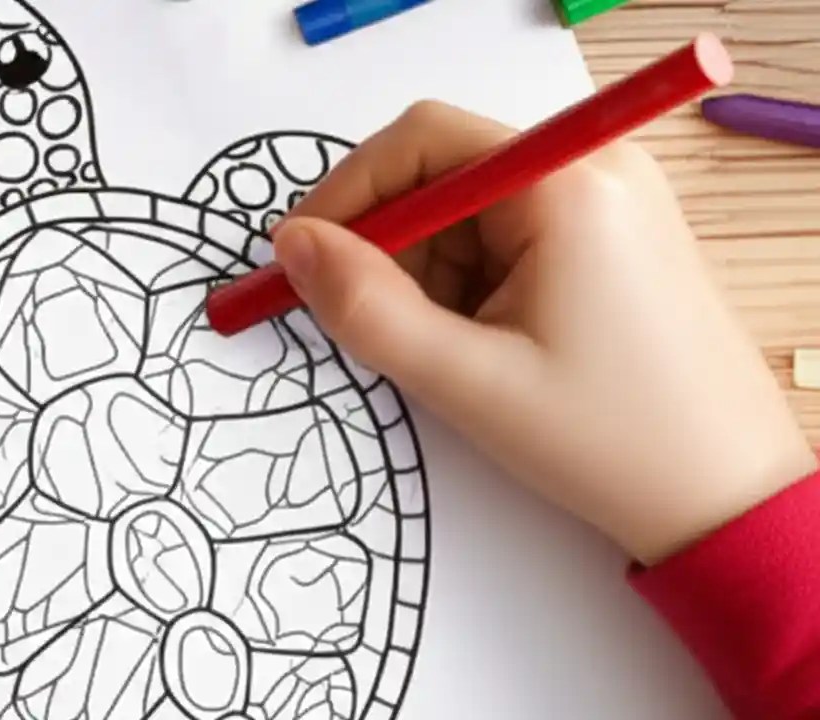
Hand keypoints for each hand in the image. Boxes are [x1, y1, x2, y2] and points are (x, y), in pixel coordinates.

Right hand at [275, 101, 815, 564]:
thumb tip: (291, 246)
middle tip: (378, 325)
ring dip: (433, 274)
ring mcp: (610, 198)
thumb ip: (364, 308)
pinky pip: (508, 233)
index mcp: (567, 184)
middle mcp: (595, 168)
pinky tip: (490, 343)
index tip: (302, 261)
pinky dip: (472, 282)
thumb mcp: (465, 380)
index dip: (346, 194)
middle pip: (444, 172)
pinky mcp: (612, 233)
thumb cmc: (608, 441)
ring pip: (470, 211)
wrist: (727, 497)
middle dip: (393, 247)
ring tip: (457, 352)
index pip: (420, 141)